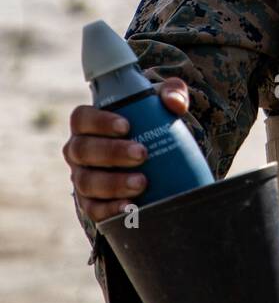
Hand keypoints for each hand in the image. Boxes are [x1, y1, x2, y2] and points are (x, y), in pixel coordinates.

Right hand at [63, 77, 189, 222]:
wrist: (151, 162)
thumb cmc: (149, 126)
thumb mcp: (161, 105)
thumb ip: (172, 93)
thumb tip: (175, 104)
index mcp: (87, 124)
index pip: (82, 118)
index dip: (99, 122)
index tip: (126, 126)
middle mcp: (78, 151)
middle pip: (83, 150)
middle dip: (112, 153)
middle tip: (142, 154)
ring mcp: (82, 178)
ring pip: (86, 182)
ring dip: (113, 183)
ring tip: (142, 183)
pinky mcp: (91, 203)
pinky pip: (94, 209)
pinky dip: (111, 210)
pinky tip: (131, 208)